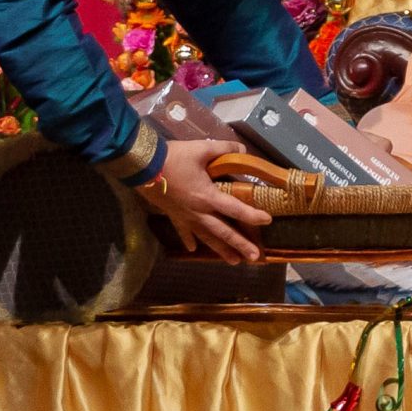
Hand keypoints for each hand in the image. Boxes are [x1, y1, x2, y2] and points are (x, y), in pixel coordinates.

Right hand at [132, 138, 271, 262]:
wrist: (143, 166)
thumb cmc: (174, 158)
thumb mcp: (202, 149)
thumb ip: (225, 149)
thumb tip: (244, 150)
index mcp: (208, 196)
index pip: (235, 208)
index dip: (253, 215)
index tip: (267, 220)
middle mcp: (199, 212)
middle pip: (223, 232)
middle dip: (240, 245)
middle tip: (254, 258)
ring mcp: (186, 217)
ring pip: (207, 237)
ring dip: (221, 250)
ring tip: (234, 261)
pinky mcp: (173, 216)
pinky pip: (183, 232)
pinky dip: (189, 240)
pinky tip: (193, 250)